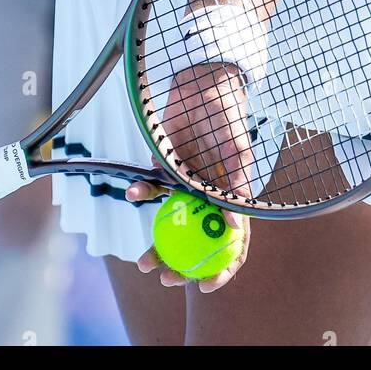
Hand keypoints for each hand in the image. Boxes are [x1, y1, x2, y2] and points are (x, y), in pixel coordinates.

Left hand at [126, 63, 253, 291]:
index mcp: (231, 197)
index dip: (223, 269)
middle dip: (181, 267)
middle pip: (196, 242)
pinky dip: (141, 194)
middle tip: (165, 279)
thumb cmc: (226, 114)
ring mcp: (185, 185)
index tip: (206, 286)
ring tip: (142, 262)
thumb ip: (236, 182)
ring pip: (170, 224)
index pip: (232, 244)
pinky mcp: (164, 169)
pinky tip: (132, 195)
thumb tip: (235, 223)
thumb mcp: (237, 147)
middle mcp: (207, 197)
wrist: (201, 83)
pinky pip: (151, 189)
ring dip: (156, 245)